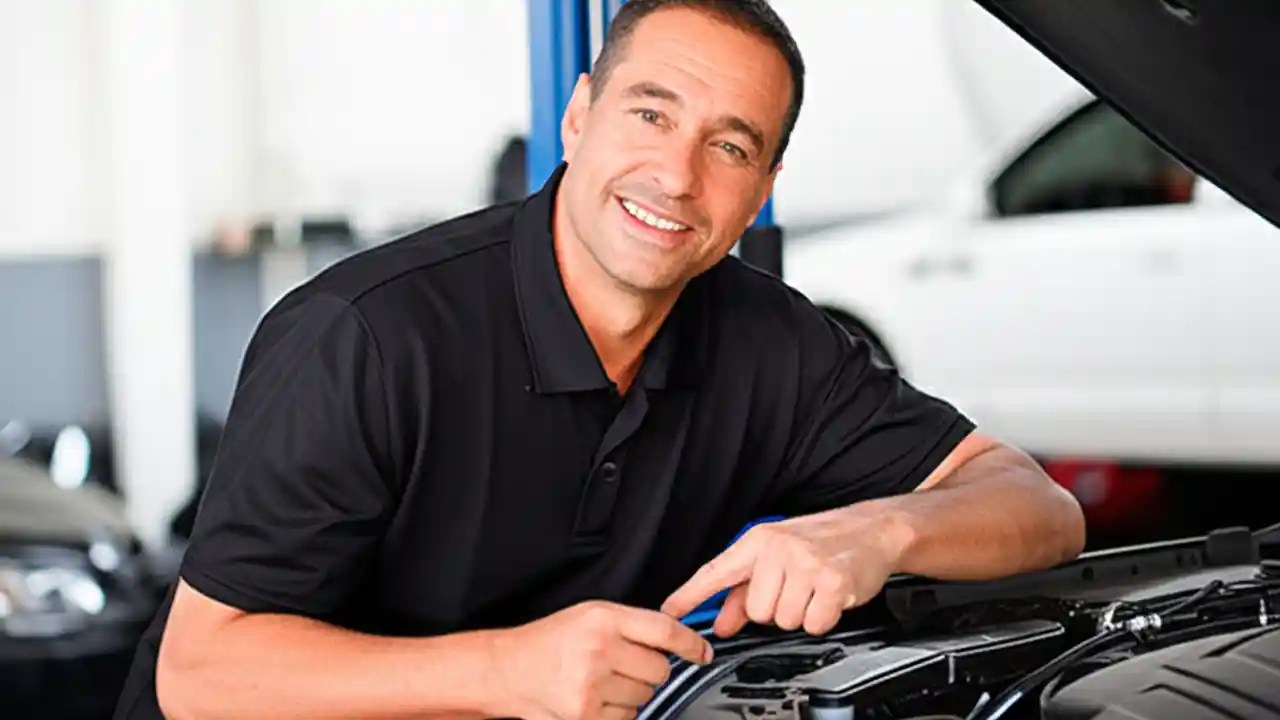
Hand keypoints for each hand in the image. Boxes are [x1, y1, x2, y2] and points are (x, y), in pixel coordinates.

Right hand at [487, 600, 712, 719]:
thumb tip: (678, 639)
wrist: (508, 669)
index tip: (702, 652)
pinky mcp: (585, 713)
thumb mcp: (590, 615)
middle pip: (659, 669)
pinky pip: (627, 717)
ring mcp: (592, 683)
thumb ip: (631, 625)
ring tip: (603, 680)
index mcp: (603, 618)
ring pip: (645, 696)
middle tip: (625, 664)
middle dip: (650, 670)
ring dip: (633, 692)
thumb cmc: (550, 640)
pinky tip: (596, 697)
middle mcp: (599, 648)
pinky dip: (618, 711)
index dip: (691, 643)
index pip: (664, 631)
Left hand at [661, 512, 904, 637]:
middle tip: (796, 589)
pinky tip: (830, 597)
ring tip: (813, 590)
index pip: (716, 571)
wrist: (872, 529)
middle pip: (757, 611)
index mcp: (759, 540)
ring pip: (784, 621)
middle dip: (776, 609)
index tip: (669, 611)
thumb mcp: (778, 557)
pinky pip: (813, 625)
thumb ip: (744, 591)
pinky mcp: (833, 584)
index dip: (690, 594)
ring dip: (800, 614)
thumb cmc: (822, 541)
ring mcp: (807, 565)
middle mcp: (780, 549)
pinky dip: (823, 618)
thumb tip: (721, 622)